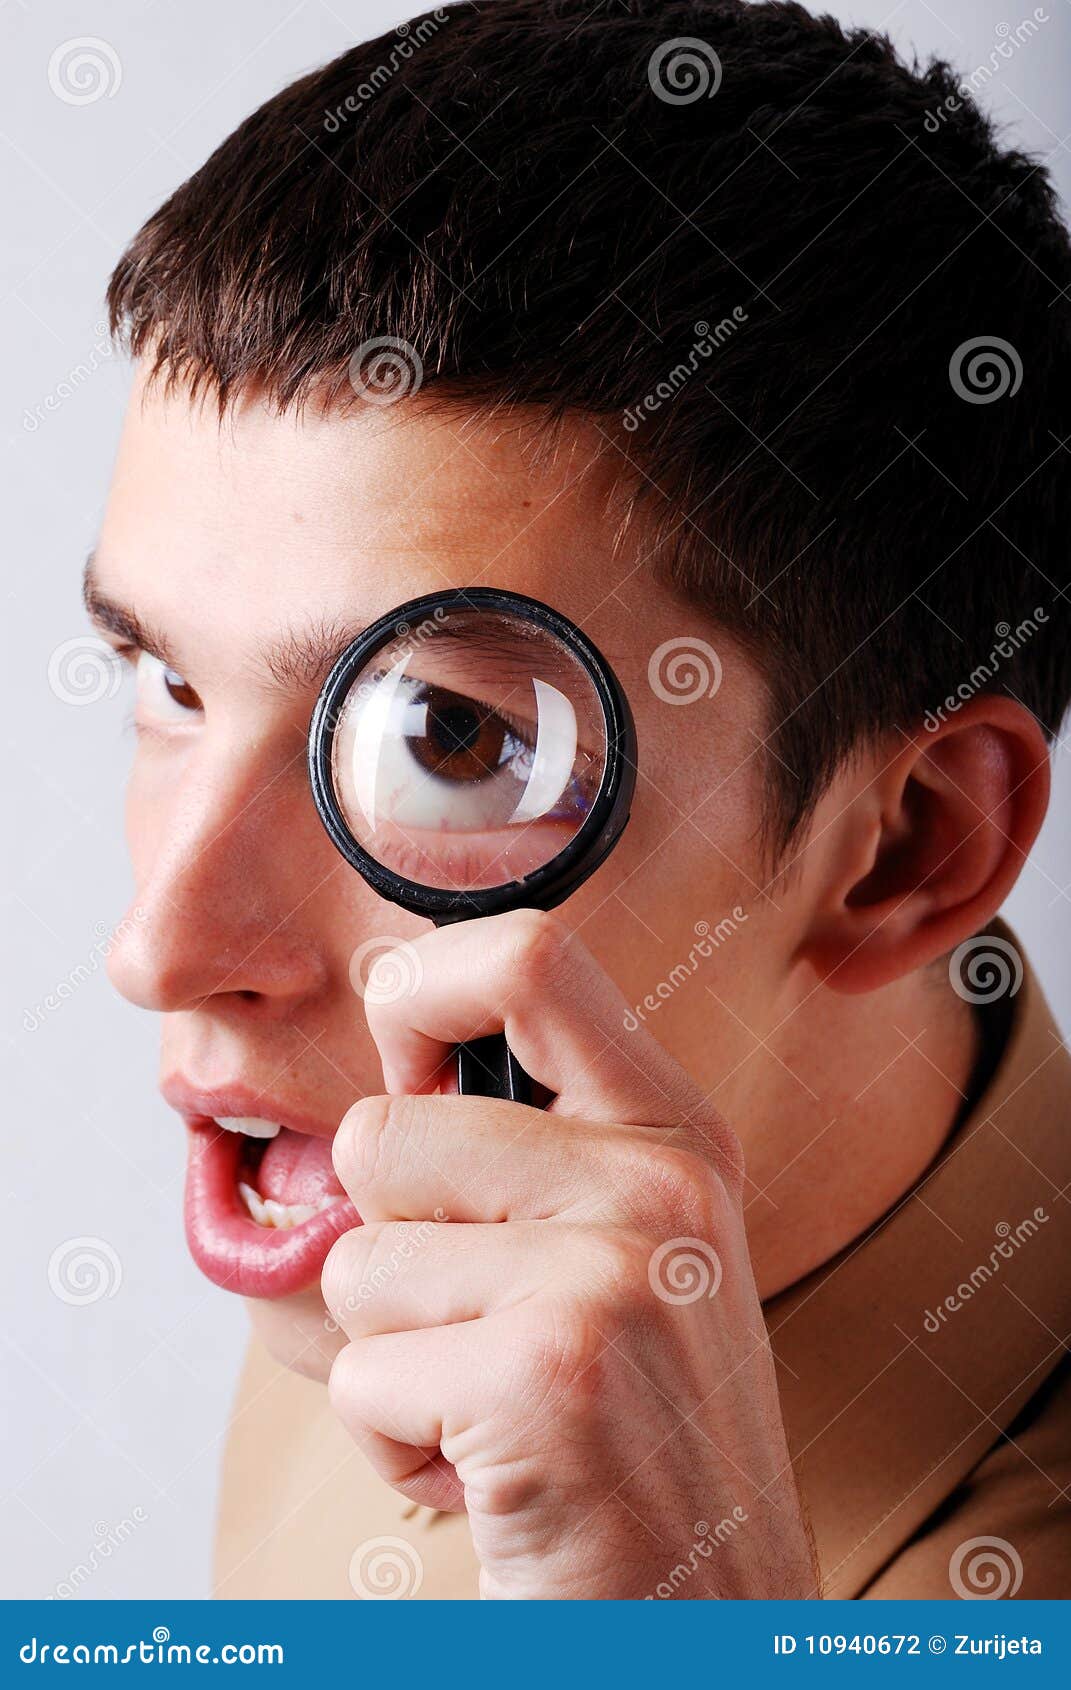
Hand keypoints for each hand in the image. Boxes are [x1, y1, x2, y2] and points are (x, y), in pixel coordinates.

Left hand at [322, 910, 815, 1599]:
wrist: (707, 1617)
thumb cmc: (633, 1430)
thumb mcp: (624, 1250)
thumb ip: (529, 1144)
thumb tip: (392, 1048)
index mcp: (674, 1130)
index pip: (526, 954)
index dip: (418, 998)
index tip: (414, 1084)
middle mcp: (660, 1181)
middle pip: (382, 1132)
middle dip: (386, 1250)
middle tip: (479, 1326)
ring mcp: (614, 1273)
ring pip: (354, 1264)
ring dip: (392, 1360)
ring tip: (497, 1403)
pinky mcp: (549, 1374)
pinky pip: (359, 1380)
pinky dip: (394, 1446)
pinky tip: (495, 1469)